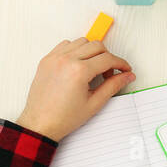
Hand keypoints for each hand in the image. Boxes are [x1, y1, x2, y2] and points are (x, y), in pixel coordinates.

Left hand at [15, 39, 134, 140]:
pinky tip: (78, 64)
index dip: (121, 64)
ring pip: (81, 41)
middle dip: (108, 57)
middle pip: (97, 46)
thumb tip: (127, 76)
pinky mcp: (47, 60)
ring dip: (92, 51)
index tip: (125, 69)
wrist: (40, 124)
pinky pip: (65, 45)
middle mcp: (66, 60)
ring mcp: (54, 58)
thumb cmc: (63, 118)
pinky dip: (75, 50)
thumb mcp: (94, 103)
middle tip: (109, 73)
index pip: (108, 58)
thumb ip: (113, 86)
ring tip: (92, 69)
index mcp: (79, 71)